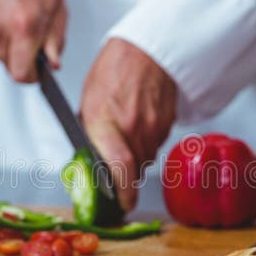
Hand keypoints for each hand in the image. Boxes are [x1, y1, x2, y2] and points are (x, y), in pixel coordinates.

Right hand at [0, 0, 66, 81]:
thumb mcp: (57, 5)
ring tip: (17, 21)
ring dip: (9, 46)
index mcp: (25, 28)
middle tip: (31, 41)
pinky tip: (4, 13)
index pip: (22, 75)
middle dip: (22, 60)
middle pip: (8, 66)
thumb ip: (56, 39)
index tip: (38, 70)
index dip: (32, 76)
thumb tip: (53, 63)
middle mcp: (0, 29)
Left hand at [80, 38, 177, 211]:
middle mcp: (132, 128)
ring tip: (126, 137)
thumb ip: (90, 134)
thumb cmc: (114, 69)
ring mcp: (153, 127)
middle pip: (134, 170)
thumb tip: (91, 159)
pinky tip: (139, 125)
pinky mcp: (167, 124)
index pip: (119, 169)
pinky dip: (147, 143)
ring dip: (136, 158)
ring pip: (146, 159)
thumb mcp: (88, 102)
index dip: (123, 193)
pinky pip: (156, 145)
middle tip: (117, 173)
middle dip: (126, 176)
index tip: (122, 204)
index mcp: (105, 122)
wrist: (146, 50)